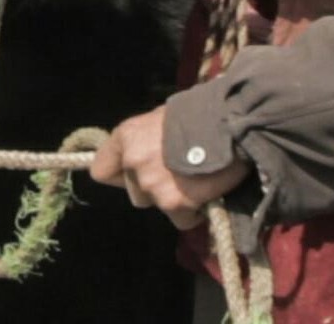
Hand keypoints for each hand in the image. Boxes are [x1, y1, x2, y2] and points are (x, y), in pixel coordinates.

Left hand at [89, 107, 251, 229]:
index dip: (119, 175)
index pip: (101, 170)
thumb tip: (148, 153)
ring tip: (196, 181)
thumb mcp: (163, 118)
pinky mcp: (175, 204)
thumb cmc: (202, 113)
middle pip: (134, 191)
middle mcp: (133, 162)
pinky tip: (206, 195)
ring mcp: (152, 185)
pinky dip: (193, 213)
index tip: (135, 174)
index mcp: (127, 136)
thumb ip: (147, 139)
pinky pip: (180, 220)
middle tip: (179, 173)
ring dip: (173, 199)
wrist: (231, 124)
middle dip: (153, 187)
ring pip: (156, 205)